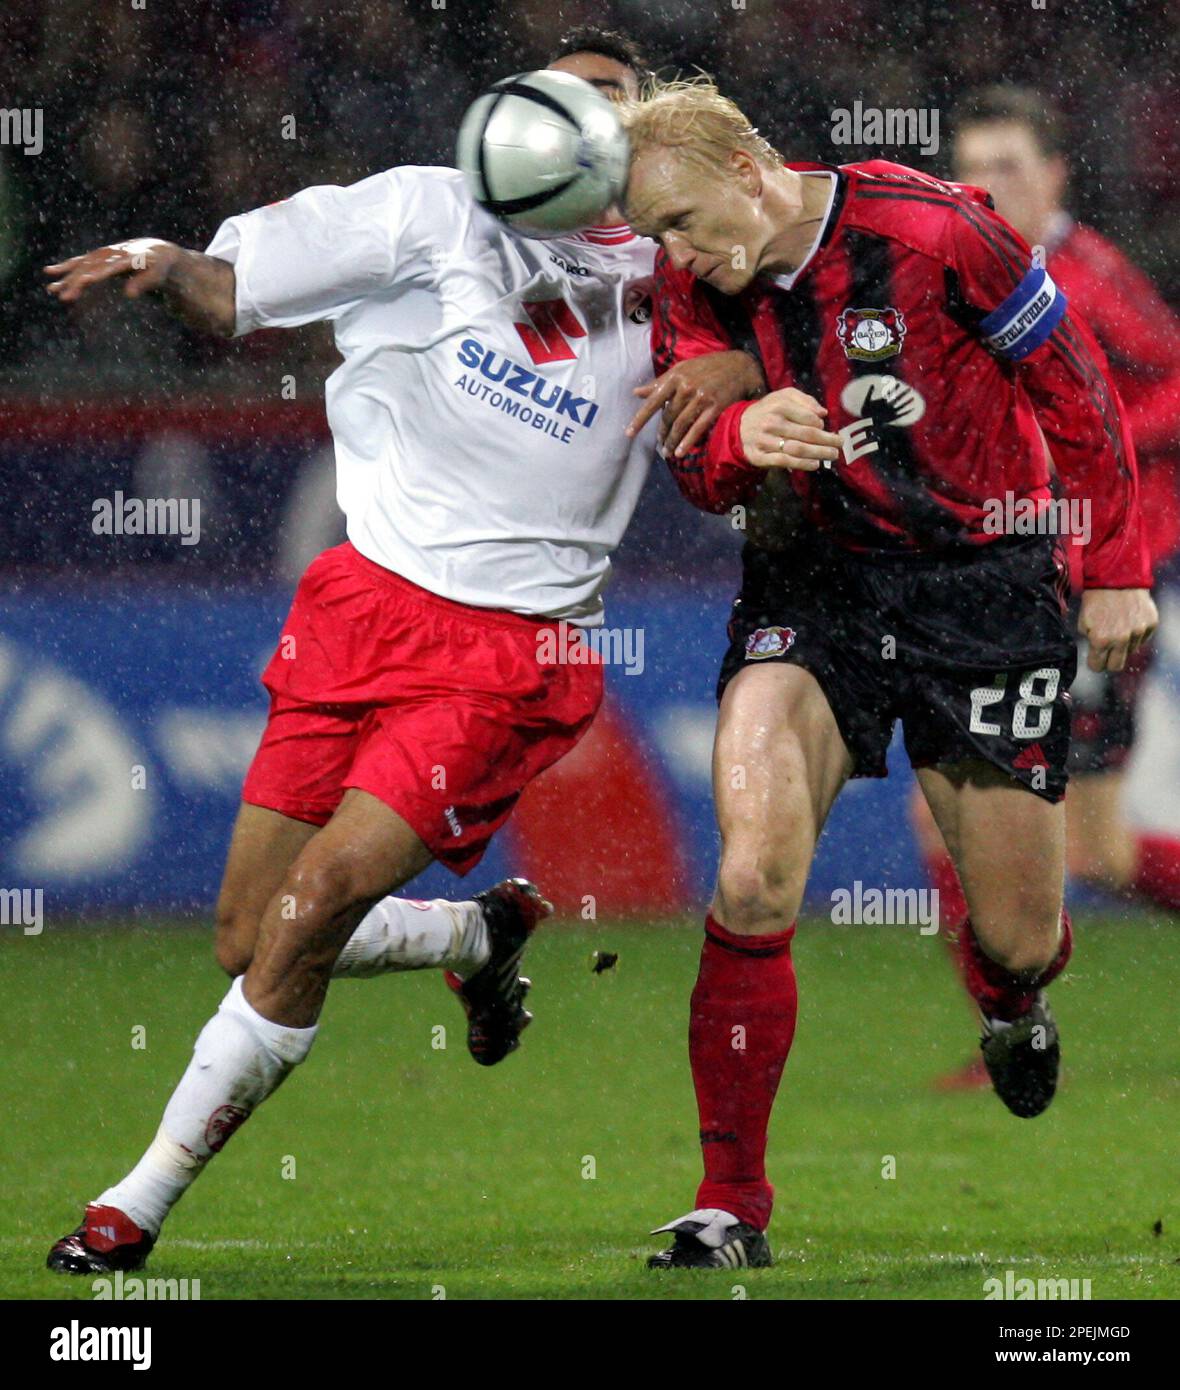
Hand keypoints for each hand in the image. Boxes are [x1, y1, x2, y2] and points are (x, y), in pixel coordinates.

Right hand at [44, 239, 180, 303]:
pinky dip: (65, 267)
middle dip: (76, 282)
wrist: (155, 251)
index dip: (96, 274)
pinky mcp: (97, 256)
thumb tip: (128, 294)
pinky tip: (50, 272)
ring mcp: (102, 254)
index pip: (108, 267)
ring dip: (65, 277)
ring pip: (80, 265)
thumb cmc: (158, 266)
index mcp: (125, 257)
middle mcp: (110, 254)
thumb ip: (144, 282)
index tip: (84, 281)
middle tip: (63, 297)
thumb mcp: (157, 274)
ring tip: (51, 289)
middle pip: (90, 268)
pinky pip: (79, 261)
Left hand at [626, 351, 765, 455]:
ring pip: (681, 425)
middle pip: (668, 417)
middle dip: (662, 433)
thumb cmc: (707, 367)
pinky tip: (680, 453)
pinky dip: (687, 442)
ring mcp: (701, 397)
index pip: (653, 401)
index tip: (629, 434)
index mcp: (675, 377)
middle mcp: (686, 387)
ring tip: (667, 452)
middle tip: (659, 445)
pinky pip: (697, 429)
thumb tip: (636, 393)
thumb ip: (659, 383)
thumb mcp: (682, 369)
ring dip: (672, 441)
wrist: (738, 366)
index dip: (640, 419)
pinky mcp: (715, 407)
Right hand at [739, 389, 842, 470]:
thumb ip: (804, 400)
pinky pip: (784, 461)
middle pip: (806, 434)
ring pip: (796, 449)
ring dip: (818, 453)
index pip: (808, 418)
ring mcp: (764, 441)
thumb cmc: (767, 411)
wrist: (738, 427)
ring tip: (832, 455)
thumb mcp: (782, 397)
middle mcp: (771, 423)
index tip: (826, 429)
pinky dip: (802, 464)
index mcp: (778, 406)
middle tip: (839, 444)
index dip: (821, 425)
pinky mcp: (759, 456)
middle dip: (826, 441)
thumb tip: (823, 412)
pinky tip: (815, 464)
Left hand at [1077, 588, 1157, 671]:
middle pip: (1116, 666)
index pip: (1097, 667)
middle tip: (1106, 652)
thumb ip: (1090, 641)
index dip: (1094, 662)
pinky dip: (1136, 634)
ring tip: (1118, 627)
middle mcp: (1121, 639)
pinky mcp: (1151, 624)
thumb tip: (1095, 653)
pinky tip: (1129, 621)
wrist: (1117, 578)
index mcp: (1101, 640)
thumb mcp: (1083, 622)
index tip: (1095, 658)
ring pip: (1130, 651)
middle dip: (1109, 661)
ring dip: (1123, 644)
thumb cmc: (1096, 600)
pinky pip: (1143, 639)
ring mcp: (1138, 632)